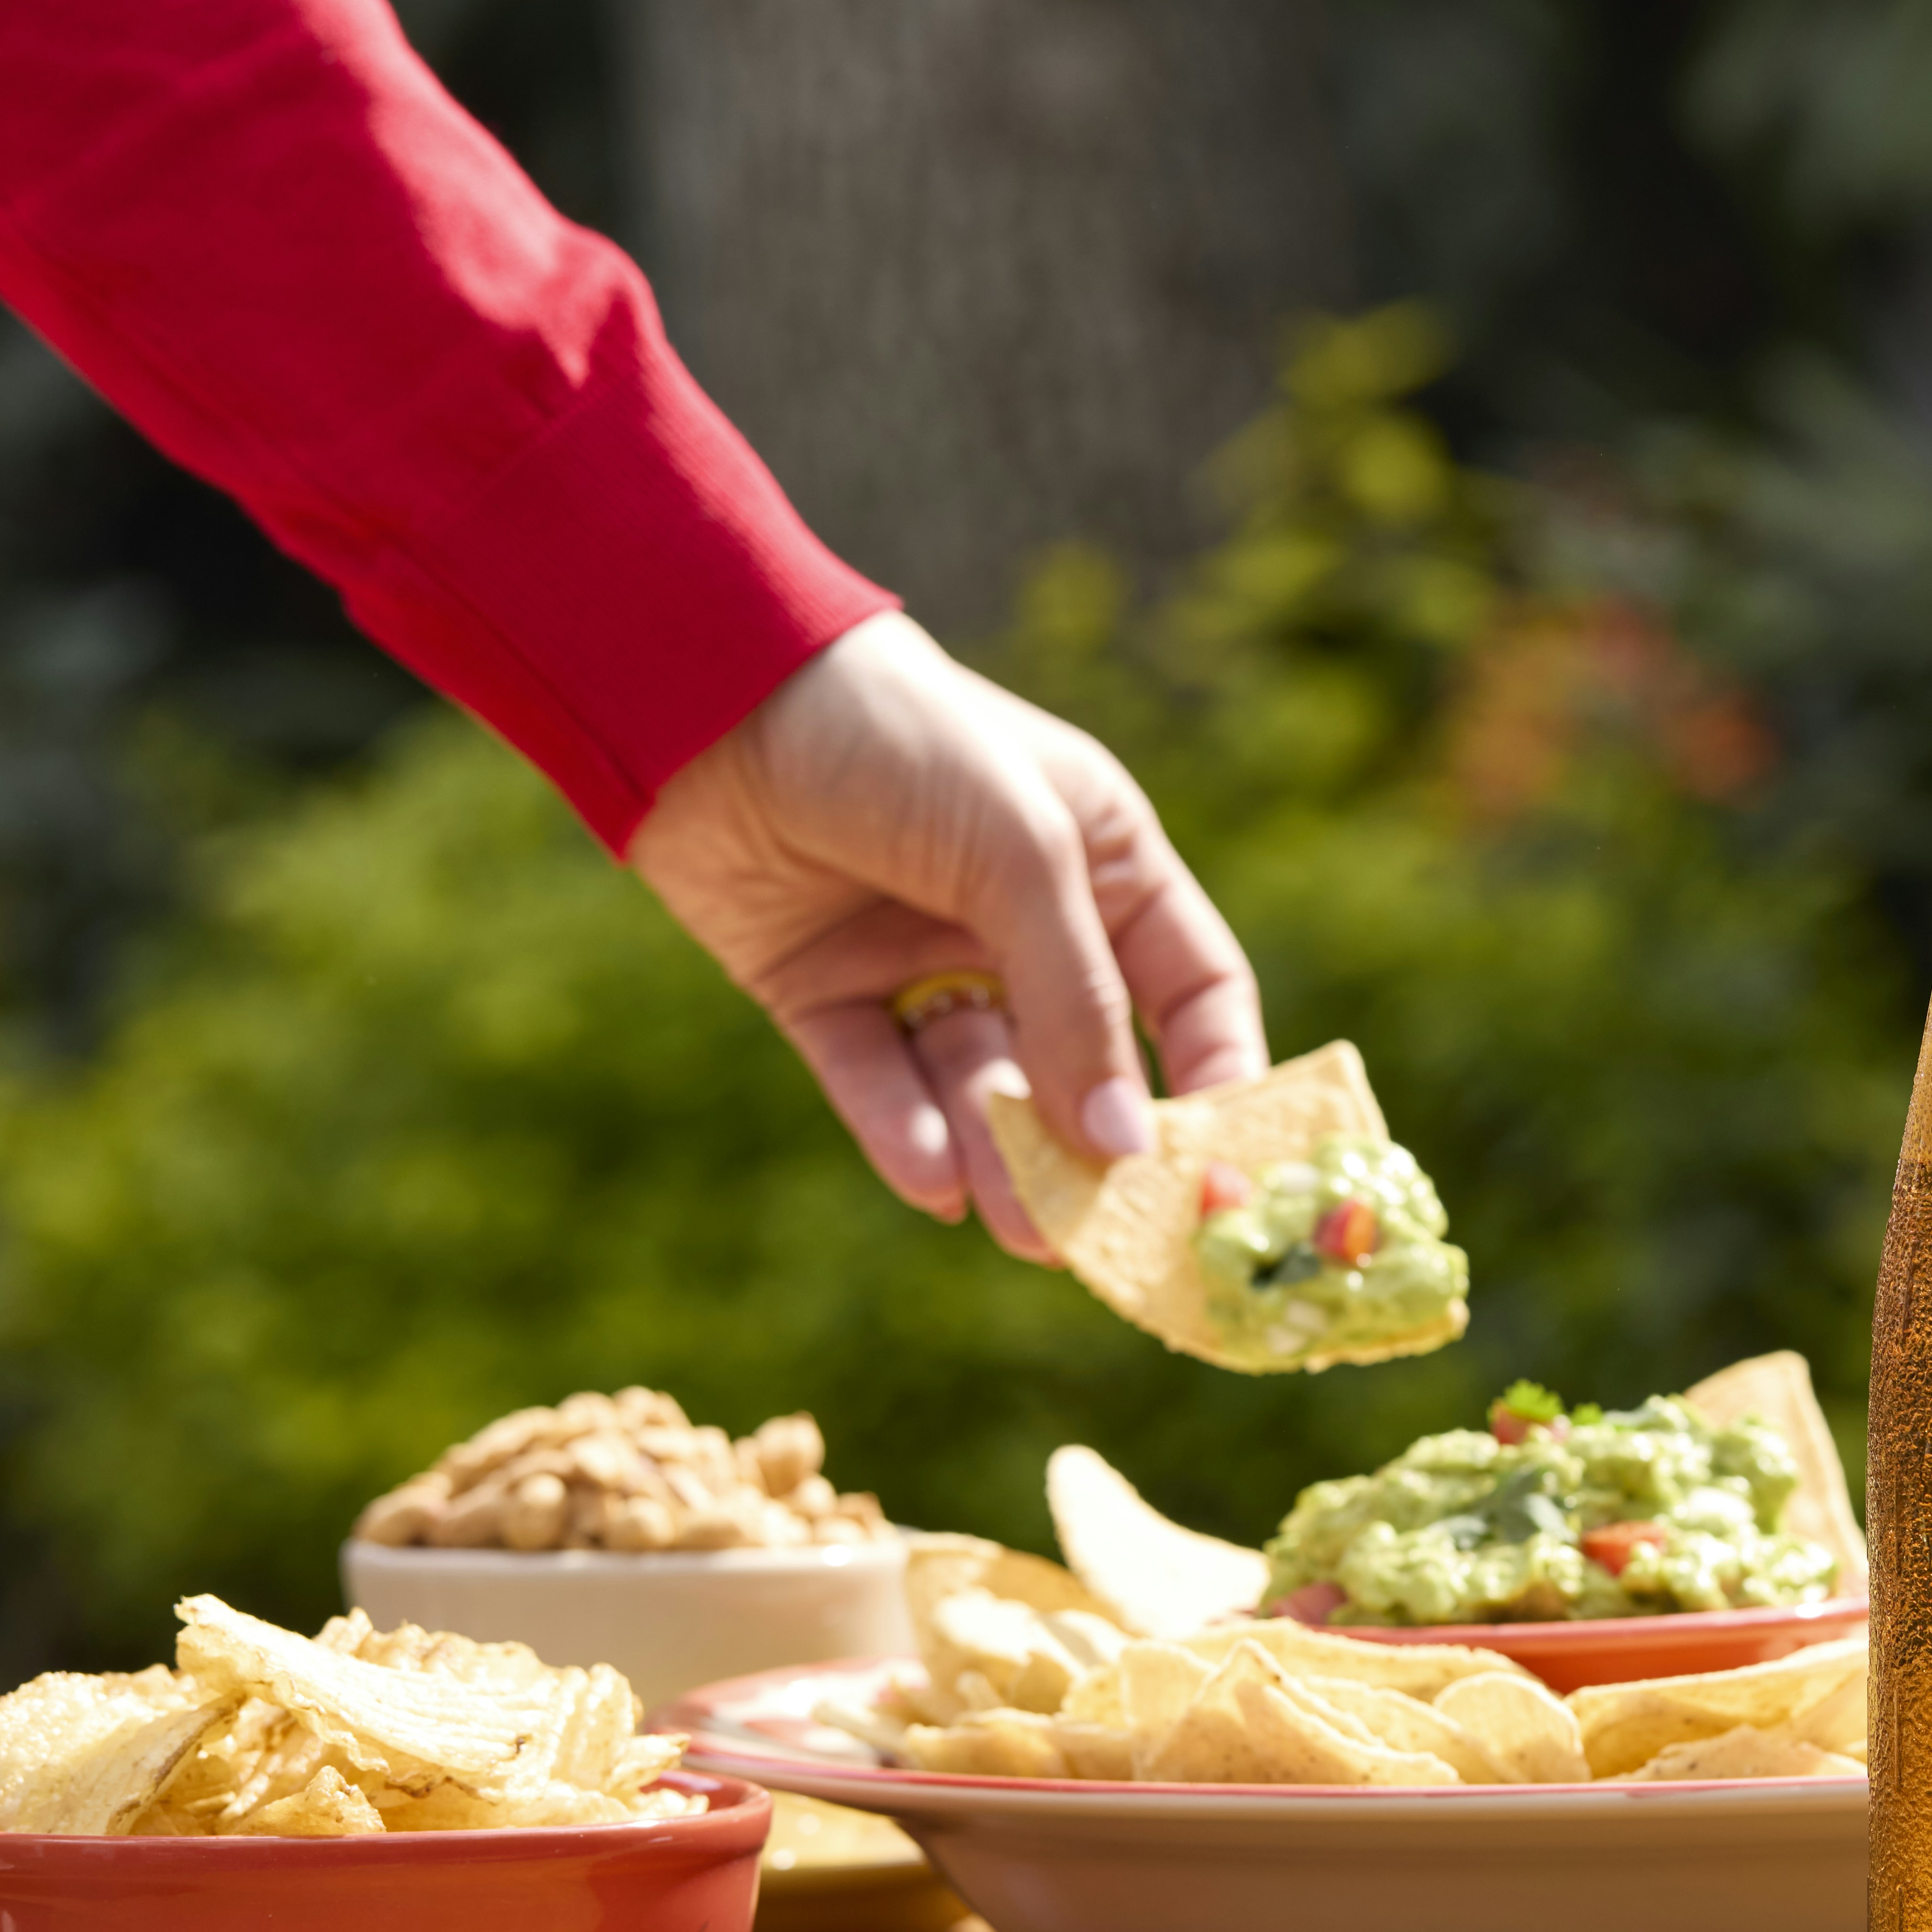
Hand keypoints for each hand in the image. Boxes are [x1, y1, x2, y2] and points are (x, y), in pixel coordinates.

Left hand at [628, 614, 1264, 1258]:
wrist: (707, 696)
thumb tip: (1125, 1143)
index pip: (1191, 991)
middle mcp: (1019, 921)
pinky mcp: (826, 993)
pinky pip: (880, 1085)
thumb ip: (1077, 997)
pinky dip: (907, 1136)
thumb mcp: (1017, 853)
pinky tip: (934, 1181)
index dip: (1216, 1075)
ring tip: (1025, 1229)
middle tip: (1107, 1235)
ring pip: (980, 1088)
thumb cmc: (898, 739)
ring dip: (1004, 1159)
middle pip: (1084, 1063)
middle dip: (1095, 1148)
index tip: (1224, 1167)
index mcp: (1101, 864)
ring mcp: (920, 960)